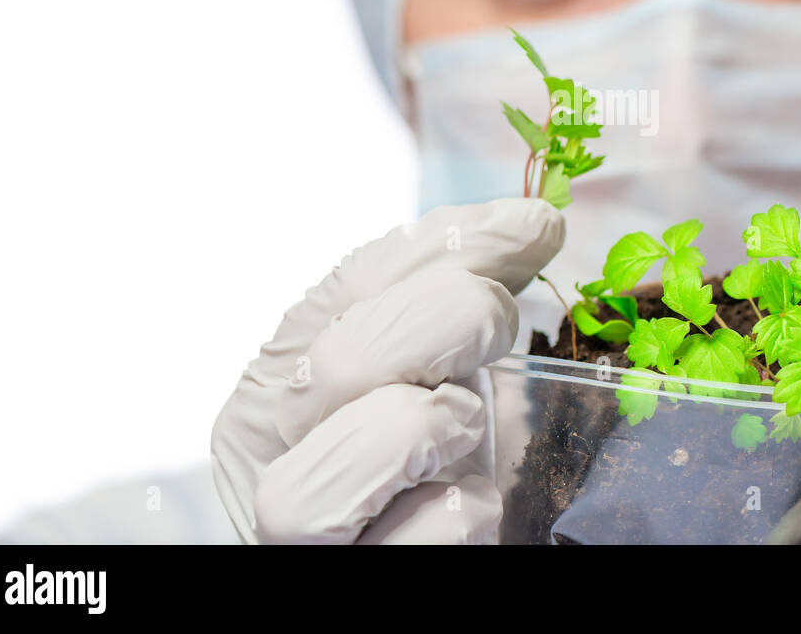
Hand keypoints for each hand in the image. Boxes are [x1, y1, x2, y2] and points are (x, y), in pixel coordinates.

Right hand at [210, 197, 564, 543]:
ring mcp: (302, 537)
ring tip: (459, 424)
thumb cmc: (419, 457)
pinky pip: (424, 539)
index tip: (530, 230)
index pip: (351, 286)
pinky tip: (466, 496)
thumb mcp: (431, 360)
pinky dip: (460, 512)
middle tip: (495, 333)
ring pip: (341, 466)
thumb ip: (463, 283)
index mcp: (275, 383)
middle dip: (446, 326)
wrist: (425, 542)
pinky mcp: (356, 579)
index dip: (448, 251)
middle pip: (337, 363)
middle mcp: (265, 458)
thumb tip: (535, 219)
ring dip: (428, 427)